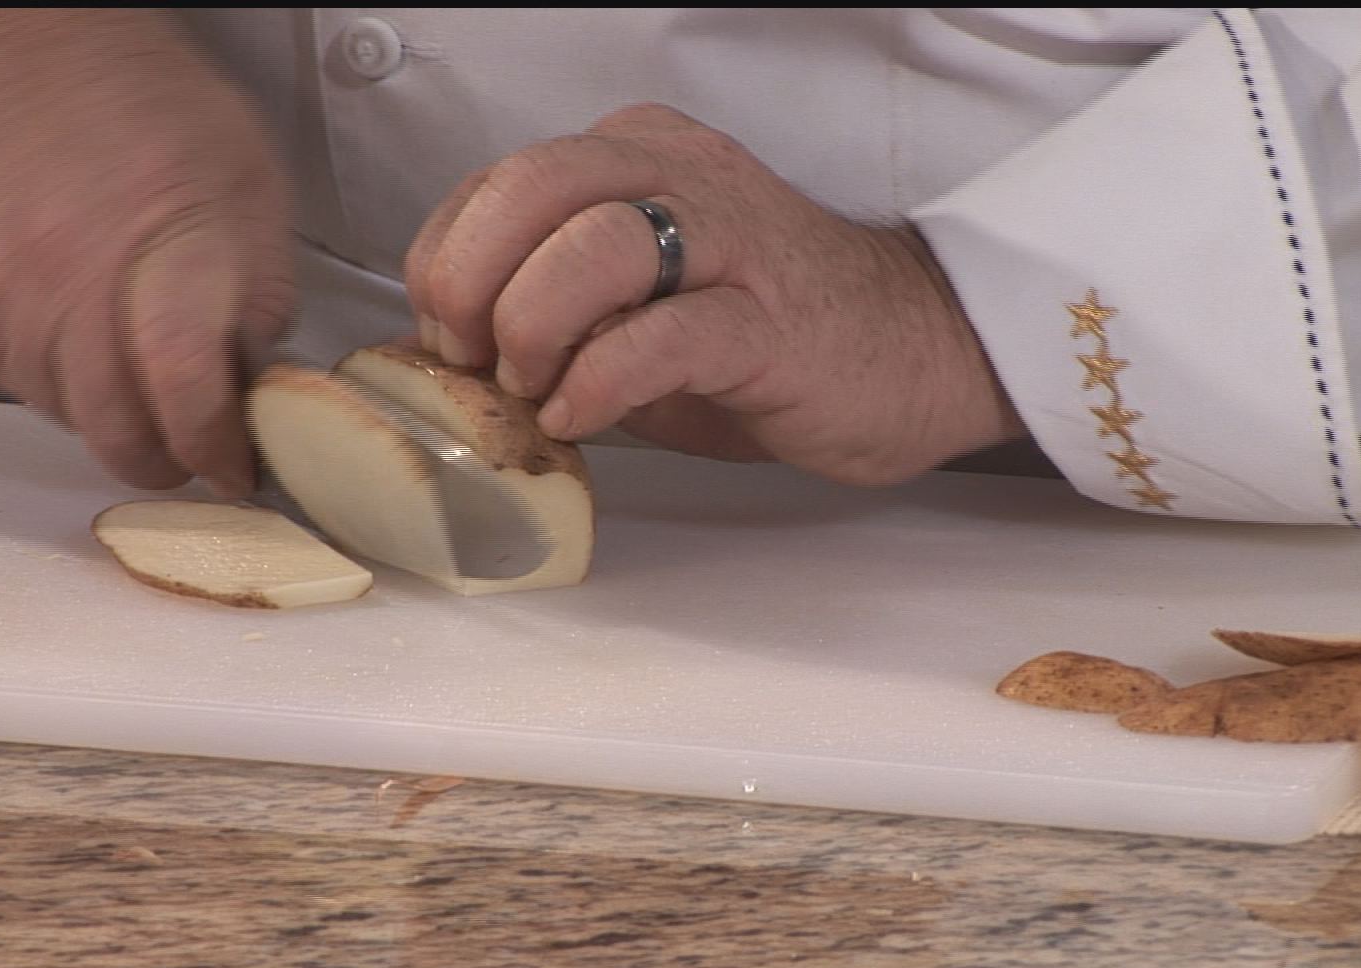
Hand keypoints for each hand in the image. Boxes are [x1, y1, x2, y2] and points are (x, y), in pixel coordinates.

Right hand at [0, 9, 292, 495]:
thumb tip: (255, 383)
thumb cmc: (136, 96)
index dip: (219, 446)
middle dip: (171, 458)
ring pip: (70, 421)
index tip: (241, 465)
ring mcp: (0, 303)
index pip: (186, 388)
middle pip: (121, 431)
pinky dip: (61, 389)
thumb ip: (260, 287)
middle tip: (199, 451)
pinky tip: (84, 343)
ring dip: (114, 423)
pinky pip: (18, 389)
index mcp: (156, 243)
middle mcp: (66, 282)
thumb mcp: (244, 174)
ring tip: (143, 385)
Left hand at [404, 103, 1023, 485]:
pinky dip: (599, 380)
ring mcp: (731, 242)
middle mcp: (681, 178)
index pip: (501, 180)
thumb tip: (454, 350)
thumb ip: (554, 307)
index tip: (444, 333)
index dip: (448, 258)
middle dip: (473, 281)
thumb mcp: (636, 308)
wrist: (915, 356)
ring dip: (533, 326)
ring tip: (534, 386)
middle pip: (534, 188)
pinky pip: (661, 334)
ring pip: (592, 245)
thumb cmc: (765, 338)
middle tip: (473, 358)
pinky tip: (581, 414)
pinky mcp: (768, 321)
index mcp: (638, 160)